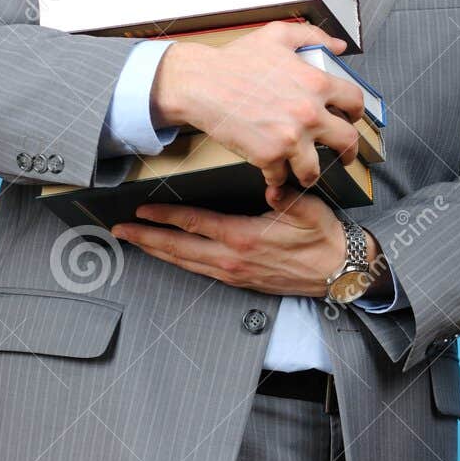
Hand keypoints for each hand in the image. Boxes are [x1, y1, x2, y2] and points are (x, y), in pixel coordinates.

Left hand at [112, 185, 378, 298]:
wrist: (339, 273)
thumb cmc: (324, 238)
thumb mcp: (306, 208)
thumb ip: (285, 192)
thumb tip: (271, 179)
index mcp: (243, 238)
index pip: (193, 224)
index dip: (164, 216)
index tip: (140, 209)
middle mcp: (231, 259)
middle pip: (177, 249)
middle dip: (145, 239)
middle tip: (119, 231)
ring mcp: (233, 274)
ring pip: (184, 263)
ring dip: (157, 252)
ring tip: (135, 242)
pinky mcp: (239, 281)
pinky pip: (198, 271)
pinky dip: (178, 262)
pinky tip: (169, 256)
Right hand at [149, 21, 365, 187]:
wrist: (201, 84)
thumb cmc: (234, 61)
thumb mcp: (277, 35)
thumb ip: (313, 36)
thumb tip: (338, 46)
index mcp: (316, 84)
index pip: (354, 102)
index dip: (356, 112)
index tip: (351, 118)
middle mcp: (310, 114)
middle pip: (346, 141)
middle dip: (348, 152)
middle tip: (344, 156)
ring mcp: (291, 139)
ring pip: (314, 169)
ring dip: (310, 173)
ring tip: (305, 172)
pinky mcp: (269, 157)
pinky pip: (280, 178)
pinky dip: (276, 180)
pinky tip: (273, 178)